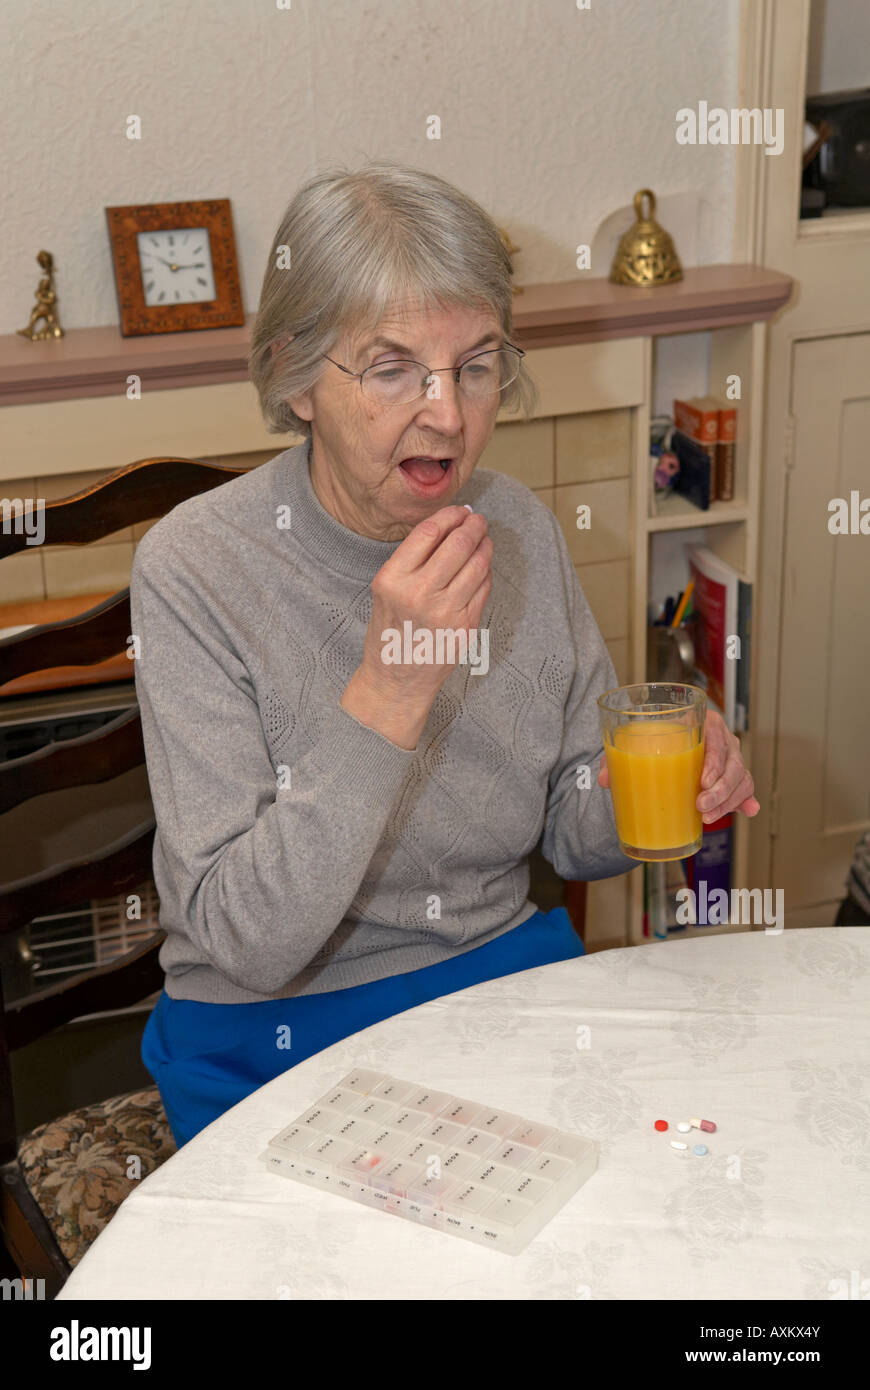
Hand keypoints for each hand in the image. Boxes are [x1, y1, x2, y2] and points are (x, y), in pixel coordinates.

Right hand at [358, 504, 491, 706]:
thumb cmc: (390, 629)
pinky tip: (482, 567)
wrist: (396, 678)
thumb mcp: (386, 589)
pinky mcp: (465, 627)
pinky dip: (486, 572)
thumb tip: (450, 523)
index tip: (459, 511)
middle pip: (458, 544)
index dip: (450, 515)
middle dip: (474, 526)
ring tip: (484, 540)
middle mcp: (419, 594)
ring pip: (478, 564)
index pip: (429, 532)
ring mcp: (445, 612)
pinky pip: (484, 588)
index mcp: (393, 579)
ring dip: (485, 546)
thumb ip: (413, 559)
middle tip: (478, 520)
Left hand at [597, 706, 759, 821]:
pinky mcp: (732, 778)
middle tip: (701, 807)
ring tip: (708, 817)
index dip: (714, 760)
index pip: (716, 736)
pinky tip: (748, 810)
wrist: (661, 747)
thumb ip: (617, 758)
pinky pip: (745, 788)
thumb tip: (604, 780)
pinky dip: (747, 800)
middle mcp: (721, 739)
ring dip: (728, 800)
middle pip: (732, 762)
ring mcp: (729, 759)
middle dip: (720, 789)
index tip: (703, 782)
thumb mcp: (632, 746)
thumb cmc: (651, 742)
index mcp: (701, 722)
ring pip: (741, 778)